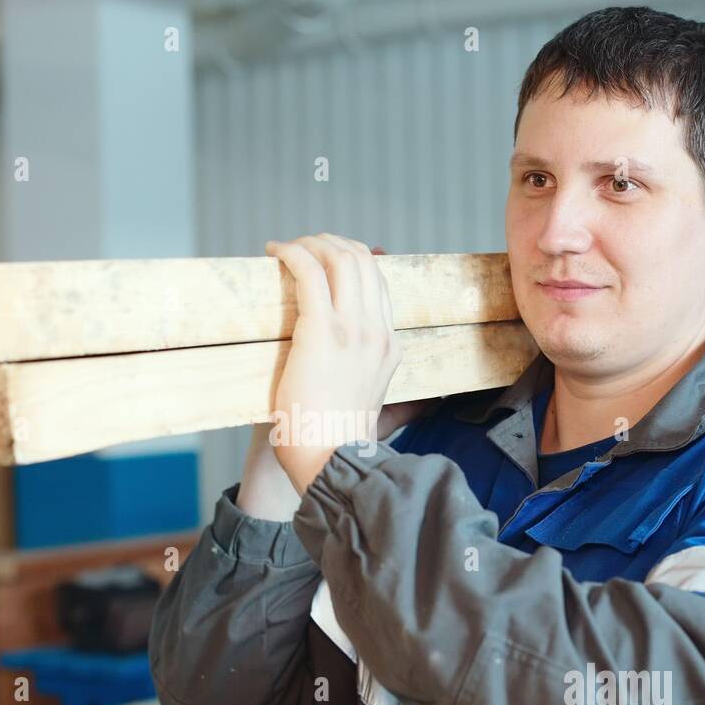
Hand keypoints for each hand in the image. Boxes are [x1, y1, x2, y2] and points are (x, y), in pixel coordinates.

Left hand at [265, 234, 404, 493]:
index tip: (322, 257)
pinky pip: (310, 272)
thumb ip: (407, 406)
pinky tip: (275, 253)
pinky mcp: (322, 332)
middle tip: (300, 247)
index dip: (350, 257)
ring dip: (309, 242)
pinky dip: (292, 253)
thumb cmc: (339, 442)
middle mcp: (376, 332)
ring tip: (286, 248)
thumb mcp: (382, 414)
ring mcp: (352, 330)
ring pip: (339, 258)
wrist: (331, 462)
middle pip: (361, 260)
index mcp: (389, 346)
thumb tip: (429, 404)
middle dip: (329, 242)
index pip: (378, 281)